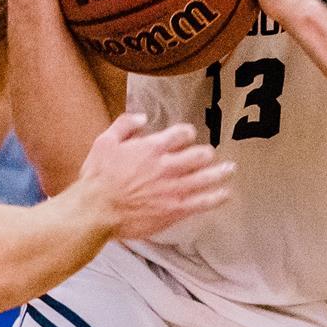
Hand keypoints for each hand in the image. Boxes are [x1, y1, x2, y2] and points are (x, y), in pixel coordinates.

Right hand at [77, 113, 232, 239]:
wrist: (96, 210)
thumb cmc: (97, 177)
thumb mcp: (104, 141)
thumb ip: (125, 124)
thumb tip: (142, 117)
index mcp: (152, 148)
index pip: (182, 133)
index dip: (187, 133)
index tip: (187, 136)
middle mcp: (167, 166)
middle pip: (199, 155)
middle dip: (206, 153)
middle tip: (208, 155)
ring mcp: (174, 189)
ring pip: (206, 177)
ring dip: (220, 172)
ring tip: (229, 169)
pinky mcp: (175, 210)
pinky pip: (203, 202)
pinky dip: (216, 197)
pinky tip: (225, 194)